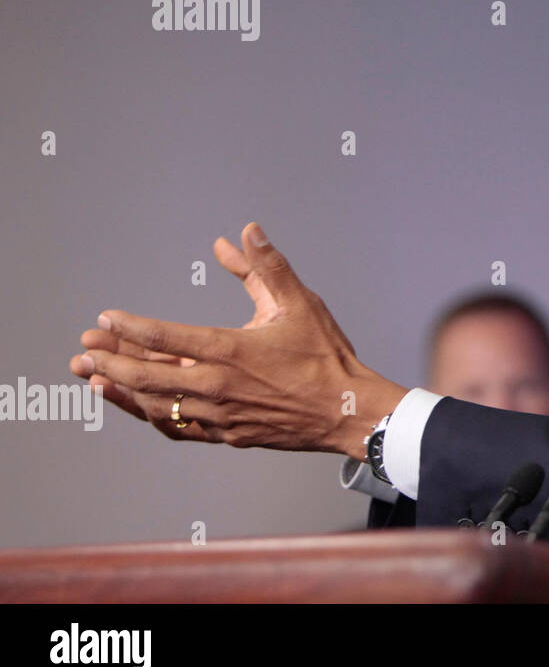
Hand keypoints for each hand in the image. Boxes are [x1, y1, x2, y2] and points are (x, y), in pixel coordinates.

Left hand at [69, 222, 407, 457]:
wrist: (346, 411)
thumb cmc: (325, 357)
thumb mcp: (299, 303)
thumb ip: (266, 266)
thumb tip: (244, 232)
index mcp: (231, 351)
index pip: (165, 338)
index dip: (130, 327)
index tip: (105, 319)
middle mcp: (217, 386)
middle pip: (147, 376)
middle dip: (111, 360)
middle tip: (83, 349)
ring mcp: (218, 415)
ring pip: (155, 405)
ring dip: (121, 390)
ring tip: (94, 377)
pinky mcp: (225, 435)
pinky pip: (175, 428)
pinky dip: (148, 415)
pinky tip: (133, 405)